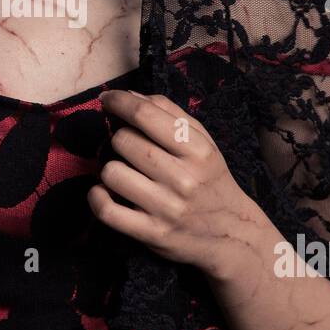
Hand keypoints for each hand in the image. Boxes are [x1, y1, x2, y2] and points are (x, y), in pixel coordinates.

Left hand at [88, 89, 265, 283]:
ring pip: (112, 173)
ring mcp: (167, 208)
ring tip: (125, 173)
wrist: (232, 235)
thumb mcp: (204, 144)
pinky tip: (103, 191)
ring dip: (110, 169)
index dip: (119, 102)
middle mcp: (183, 179)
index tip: (108, 99)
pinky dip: (97, 197)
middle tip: (128, 147)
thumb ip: (170, 114)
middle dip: (119, 138)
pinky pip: (107, 210)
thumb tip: (130, 95)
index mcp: (198, 151)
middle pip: (124, 142)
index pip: (146, 115)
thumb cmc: (211, 182)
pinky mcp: (152, 233)